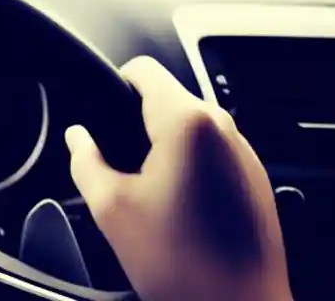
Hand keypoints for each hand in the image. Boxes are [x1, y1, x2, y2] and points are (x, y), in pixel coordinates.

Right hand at [65, 56, 291, 300]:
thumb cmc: (182, 265)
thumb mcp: (111, 208)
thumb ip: (85, 160)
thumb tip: (79, 138)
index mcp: (186, 123)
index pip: (143, 69)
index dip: (114, 85)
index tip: (103, 116)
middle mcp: (224, 128)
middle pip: (167, 100)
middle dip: (138, 127)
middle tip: (122, 174)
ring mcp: (246, 154)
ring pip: (190, 129)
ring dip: (165, 151)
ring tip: (153, 200)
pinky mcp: (256, 180)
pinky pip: (213, 156)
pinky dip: (191, 171)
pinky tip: (179, 213)